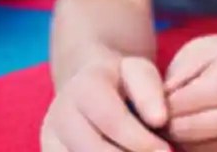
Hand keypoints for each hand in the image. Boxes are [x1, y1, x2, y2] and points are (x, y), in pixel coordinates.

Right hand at [41, 56, 169, 151]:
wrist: (89, 89)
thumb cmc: (122, 82)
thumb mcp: (139, 73)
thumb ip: (149, 92)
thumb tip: (159, 120)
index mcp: (83, 87)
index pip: (111, 119)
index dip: (140, 140)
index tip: (166, 151)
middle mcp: (60, 115)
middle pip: (91, 149)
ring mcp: (50, 140)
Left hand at [161, 32, 216, 150]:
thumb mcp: (197, 52)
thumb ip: (174, 79)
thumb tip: (153, 111)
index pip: (175, 107)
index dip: (155, 101)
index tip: (154, 90)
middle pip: (180, 131)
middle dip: (163, 119)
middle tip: (162, 102)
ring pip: (187, 146)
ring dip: (176, 132)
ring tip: (181, 109)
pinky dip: (189, 140)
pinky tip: (193, 120)